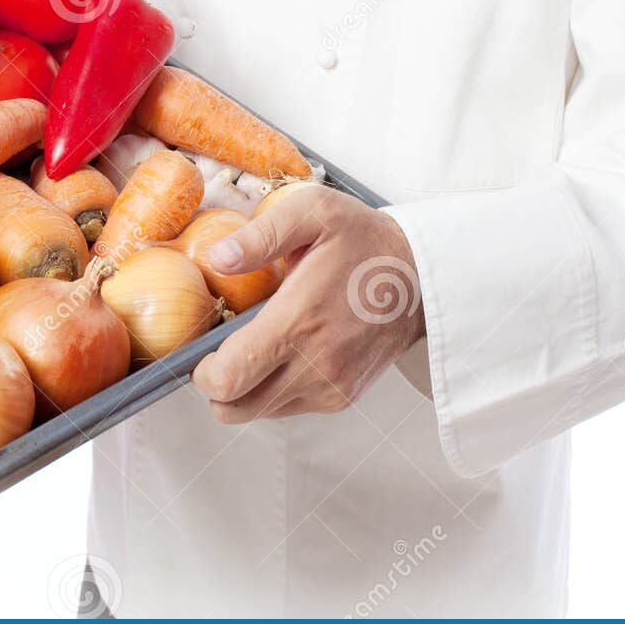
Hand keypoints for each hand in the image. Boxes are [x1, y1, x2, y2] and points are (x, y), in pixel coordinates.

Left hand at [190, 184, 424, 422]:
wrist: (420, 276)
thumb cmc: (363, 239)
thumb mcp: (314, 211)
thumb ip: (261, 235)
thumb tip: (218, 259)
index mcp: (298, 322)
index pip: (229, 380)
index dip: (204, 371)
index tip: (206, 347)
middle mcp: (314, 366)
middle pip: (235, 409)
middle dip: (218, 385)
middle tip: (226, 347)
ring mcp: (331, 387)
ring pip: (260, 412)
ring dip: (248, 386)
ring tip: (262, 342)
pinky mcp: (343, 398)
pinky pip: (289, 407)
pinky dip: (276, 387)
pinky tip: (290, 349)